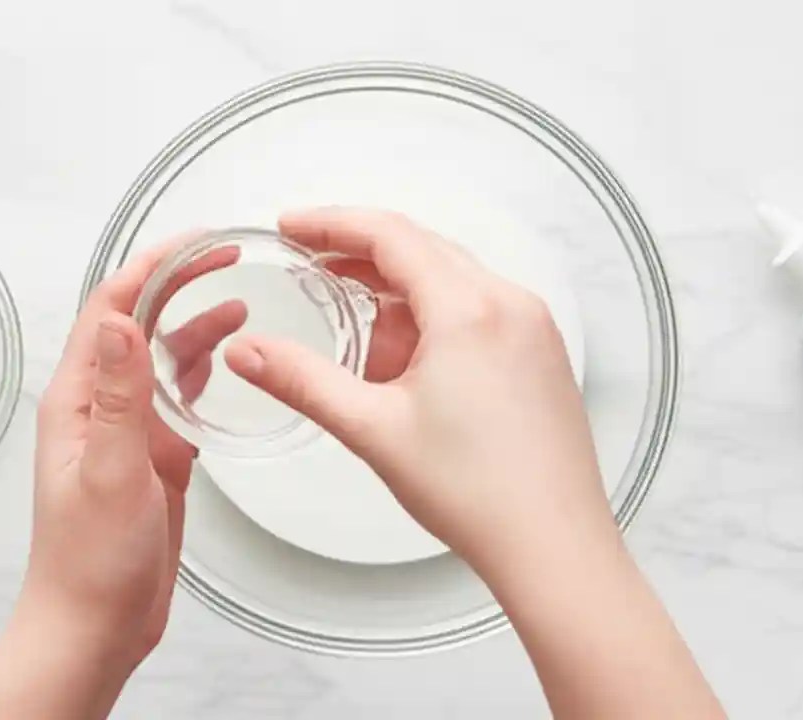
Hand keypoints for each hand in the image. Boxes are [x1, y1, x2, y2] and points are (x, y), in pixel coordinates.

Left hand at [0, 238, 244, 719]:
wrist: (94, 626)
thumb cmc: (89, 563)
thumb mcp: (109, 472)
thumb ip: (117, 397)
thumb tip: (119, 322)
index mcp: (77, 401)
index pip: (109, 310)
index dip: (151, 268)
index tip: (195, 245)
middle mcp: (99, 407)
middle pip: (138, 325)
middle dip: (178, 284)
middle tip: (225, 258)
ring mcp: (127, 432)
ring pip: (163, 361)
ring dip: (196, 327)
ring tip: (239, 303)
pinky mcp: (153, 458)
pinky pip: (178, 401)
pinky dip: (203, 375)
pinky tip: (227, 367)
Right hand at [225, 209, 722, 719]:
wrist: (554, 546)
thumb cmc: (480, 494)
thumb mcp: (373, 430)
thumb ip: (302, 381)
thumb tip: (248, 352)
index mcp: (470, 309)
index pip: (390, 234)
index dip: (331, 223)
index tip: (292, 227)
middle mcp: (510, 305)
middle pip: (422, 250)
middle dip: (358, 255)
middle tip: (308, 264)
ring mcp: (532, 329)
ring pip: (450, 281)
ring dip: (395, 291)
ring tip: (346, 323)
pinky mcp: (539, 356)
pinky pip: (477, 311)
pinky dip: (430, 318)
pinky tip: (400, 358)